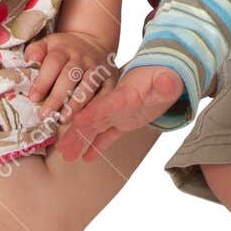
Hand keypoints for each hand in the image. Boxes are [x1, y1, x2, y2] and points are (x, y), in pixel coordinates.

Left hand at [24, 31, 115, 120]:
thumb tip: (31, 60)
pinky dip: (96, 106)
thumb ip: (36, 51)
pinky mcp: (110, 78)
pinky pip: (105, 94)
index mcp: (64, 49)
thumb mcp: (48, 44)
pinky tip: (86, 120)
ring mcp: (98, 68)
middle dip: (57, 96)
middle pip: (70, 76)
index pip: (54, 63)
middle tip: (45, 114)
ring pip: (88, 86)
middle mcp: (82, 57)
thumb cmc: (64, 50)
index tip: (33, 97)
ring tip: (64, 119)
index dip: (43, 80)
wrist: (93, 43)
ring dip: (76, 104)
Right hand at [53, 64, 184, 162]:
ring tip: (66, 154)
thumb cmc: (167, 75)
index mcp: (127, 93)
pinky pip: (108, 135)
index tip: (77, 119)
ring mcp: (119, 114)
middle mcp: (118, 104)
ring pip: (96, 129)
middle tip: (62, 145)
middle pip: (94, 118)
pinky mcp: (124, 122)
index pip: (108, 103)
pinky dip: (98, 146)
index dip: (93, 111)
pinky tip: (85, 157)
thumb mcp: (168, 78)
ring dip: (81, 141)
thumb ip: (166, 82)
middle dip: (77, 131)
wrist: (164, 74)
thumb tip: (167, 82)